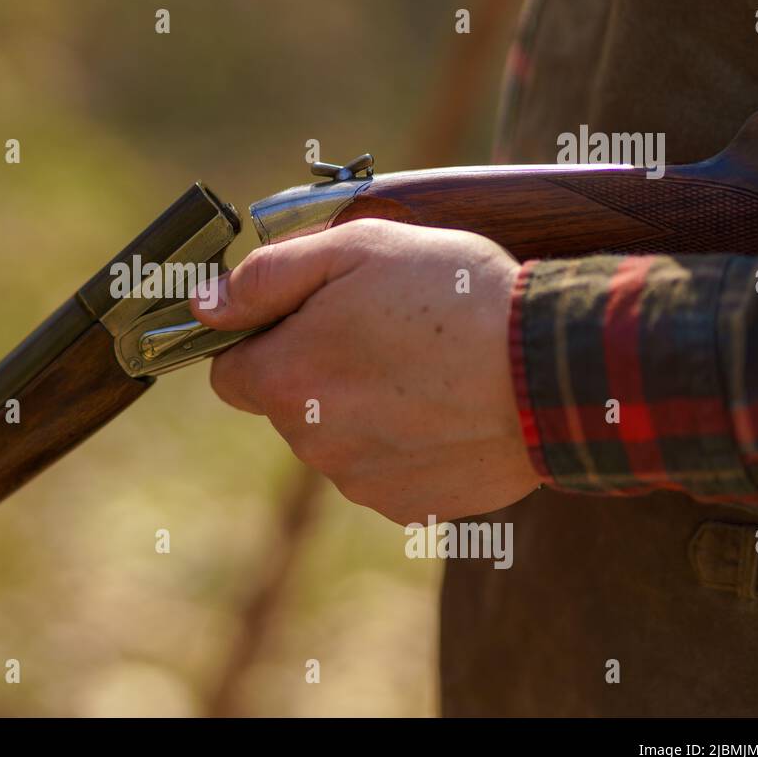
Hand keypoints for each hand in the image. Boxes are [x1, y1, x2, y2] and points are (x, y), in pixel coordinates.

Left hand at [190, 219, 539, 523]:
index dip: (262, 340)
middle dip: (318, 370)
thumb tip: (203, 304)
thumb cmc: (452, 295)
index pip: (228, 372)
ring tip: (427, 370)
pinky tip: (448, 410)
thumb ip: (266, 277)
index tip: (308, 319)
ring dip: (365, 409)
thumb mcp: (354, 248)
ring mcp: (361, 483)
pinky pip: (387, 472)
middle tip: (384, 333)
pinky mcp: (411, 508)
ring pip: (338, 440)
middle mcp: (310, 443)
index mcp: (283, 379)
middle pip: (286, 404)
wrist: (553, 368)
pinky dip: (407, 446)